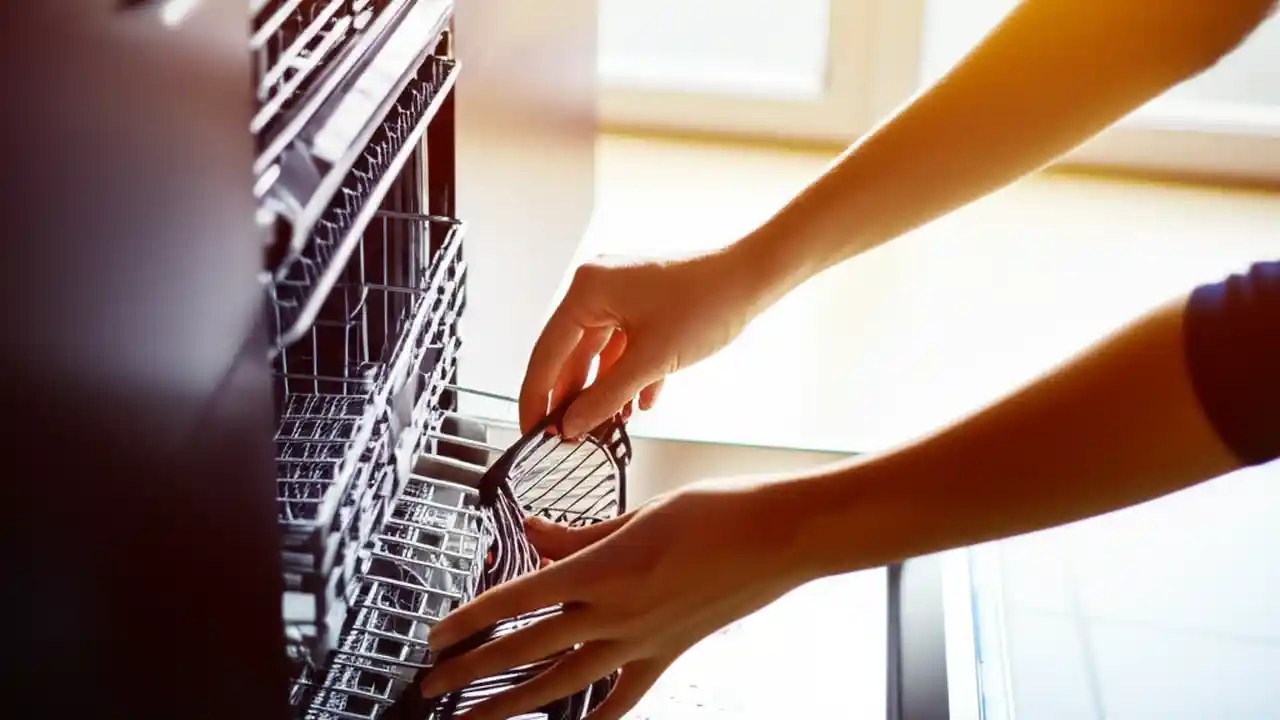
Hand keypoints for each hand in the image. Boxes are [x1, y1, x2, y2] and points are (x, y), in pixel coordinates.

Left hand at [419, 479, 813, 719]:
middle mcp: (615, 614)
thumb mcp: (637, 511)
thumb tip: (533, 534)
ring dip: (514, 702)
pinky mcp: (668, 654)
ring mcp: (641, 641)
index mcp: (601, 569)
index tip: (436, 635)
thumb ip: (578, 533)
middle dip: (473, 669)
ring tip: (478, 718)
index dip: (470, 620)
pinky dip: (596, 717)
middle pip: (527, 649)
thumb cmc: (715, 511)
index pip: (516, 599)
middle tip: (435, 683)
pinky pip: (623, 696)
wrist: (778, 536)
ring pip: (564, 683)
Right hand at [519, 246, 776, 436]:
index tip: (531, 430)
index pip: (547, 352)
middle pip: (571, 354)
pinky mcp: (644, 304)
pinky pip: (624, 346)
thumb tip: (572, 426)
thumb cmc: (707, 304)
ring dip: (604, 390)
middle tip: (567, 437)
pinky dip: (628, 376)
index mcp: (587, 290)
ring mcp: (621, 294)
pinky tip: (640, 405)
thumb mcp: (651, 361)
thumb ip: (605, 397)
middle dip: (575, 398)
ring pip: (600, 354)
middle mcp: (597, 287)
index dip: (537, 396)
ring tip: (607, 427)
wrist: (754, 278)